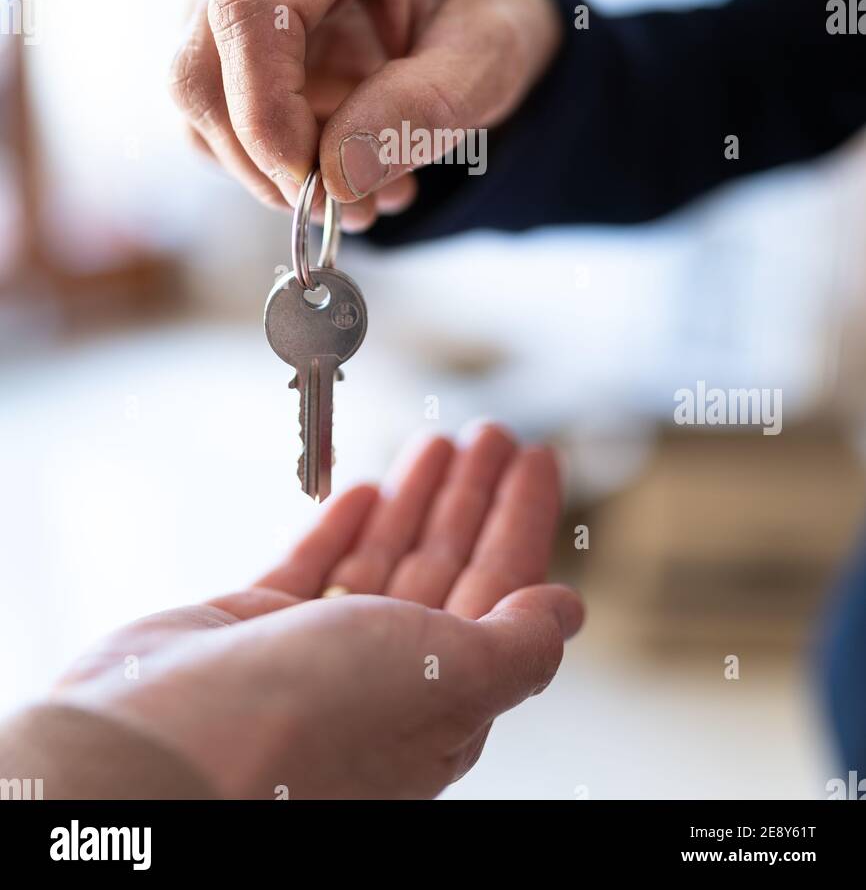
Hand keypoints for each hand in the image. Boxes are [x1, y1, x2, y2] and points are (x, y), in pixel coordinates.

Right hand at [54, 426, 581, 799]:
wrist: (168, 741)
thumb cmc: (315, 718)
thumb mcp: (447, 675)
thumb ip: (515, 646)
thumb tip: (567, 612)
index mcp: (443, 699)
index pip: (501, 591)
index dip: (522, 520)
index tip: (538, 458)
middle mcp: (384, 679)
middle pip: (445, 567)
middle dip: (472, 496)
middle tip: (491, 430)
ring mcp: (315, 653)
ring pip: (382, 560)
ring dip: (415, 498)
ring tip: (438, 438)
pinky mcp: (254, 631)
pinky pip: (312, 568)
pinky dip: (341, 528)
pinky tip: (365, 490)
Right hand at [169, 0, 561, 229]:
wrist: (470, 26)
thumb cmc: (485, 26)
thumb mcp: (491, 63)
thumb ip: (423, 109)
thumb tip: (333, 174)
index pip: (251, 8)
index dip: (264, 110)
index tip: (312, 184)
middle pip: (204, 59)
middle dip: (264, 156)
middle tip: (346, 207)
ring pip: (196, 95)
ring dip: (268, 170)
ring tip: (364, 189)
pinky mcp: (217, 24)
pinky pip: (206, 114)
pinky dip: (262, 163)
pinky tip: (335, 166)